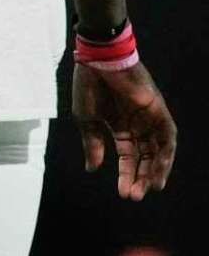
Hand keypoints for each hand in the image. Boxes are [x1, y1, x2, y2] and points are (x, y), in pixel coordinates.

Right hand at [74, 62, 176, 199]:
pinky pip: (167, 136)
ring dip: (155, 169)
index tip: (123, 193)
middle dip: (140, 176)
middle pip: (144, 157)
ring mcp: (149, 117)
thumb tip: (92, 169)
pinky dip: (165, 153)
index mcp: (119, 126)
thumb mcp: (87, 119)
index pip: (126, 156)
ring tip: (150, 187)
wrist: (98, 60)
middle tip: (135, 195)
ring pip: (158, 150)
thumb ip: (92, 143)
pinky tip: (160, 168)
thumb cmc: (88, 85)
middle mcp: (137, 124)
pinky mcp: (158, 110)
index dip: (125, 174)